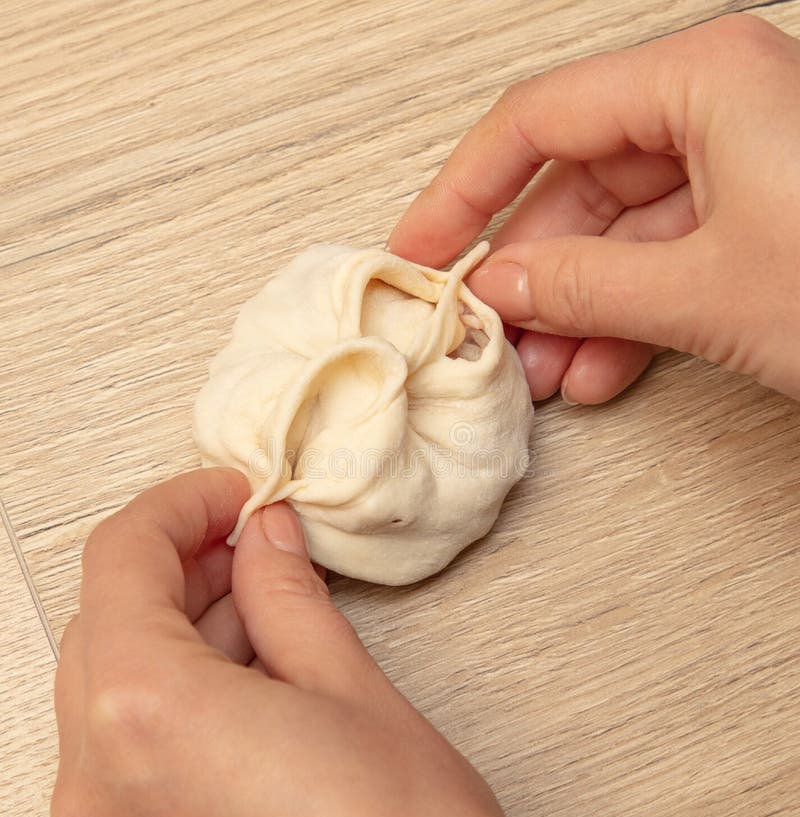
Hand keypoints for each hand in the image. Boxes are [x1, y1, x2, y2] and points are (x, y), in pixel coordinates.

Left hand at [51, 468, 540, 816]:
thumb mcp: (347, 686)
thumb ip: (285, 595)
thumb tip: (265, 537)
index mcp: (145, 715)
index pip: (122, 559)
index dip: (180, 505)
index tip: (231, 494)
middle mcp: (102, 782)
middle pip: (109, 619)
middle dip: (178, 563)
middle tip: (248, 536)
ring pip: (113, 682)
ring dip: (179, 624)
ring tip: (258, 595)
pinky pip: (129, 741)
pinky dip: (176, 687)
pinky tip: (248, 665)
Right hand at [389, 14, 799, 403]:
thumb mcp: (707, 289)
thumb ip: (585, 283)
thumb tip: (501, 284)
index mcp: (704, 80)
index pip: (537, 120)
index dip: (463, 190)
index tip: (420, 247)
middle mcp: (718, 106)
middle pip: (574, 182)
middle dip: (525, 269)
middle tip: (483, 329)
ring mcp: (739, 164)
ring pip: (617, 232)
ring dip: (570, 308)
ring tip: (538, 372)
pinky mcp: (757, 218)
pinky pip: (663, 261)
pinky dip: (624, 318)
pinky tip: (597, 370)